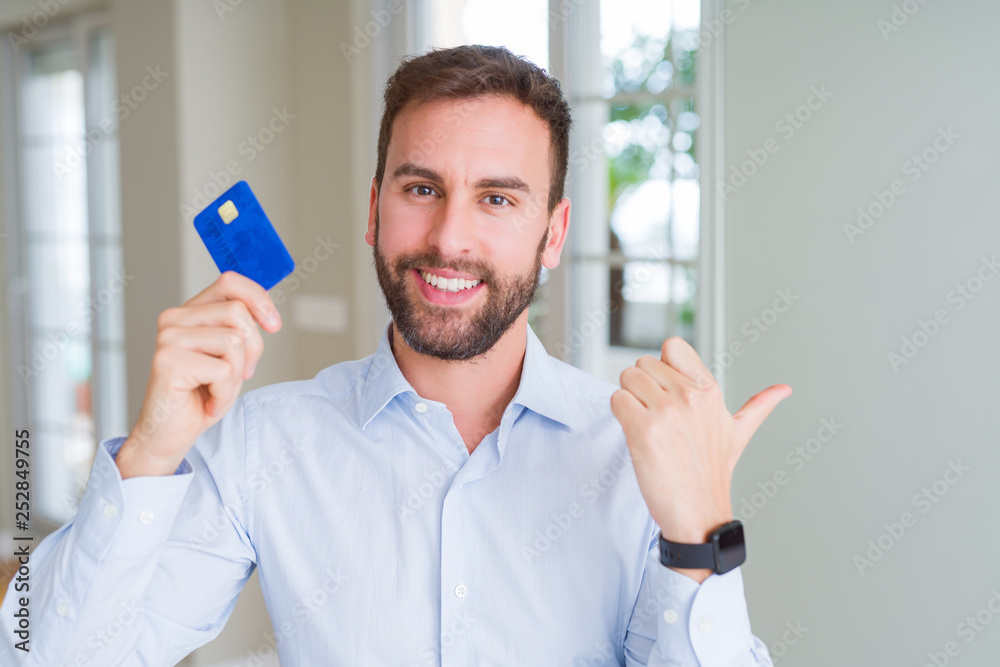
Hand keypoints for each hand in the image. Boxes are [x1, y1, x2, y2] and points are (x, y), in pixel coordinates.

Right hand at [116, 271, 281, 477]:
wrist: (169, 434)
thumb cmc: (200, 395)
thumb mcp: (229, 356)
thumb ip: (240, 329)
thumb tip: (265, 311)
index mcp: (190, 313)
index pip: (229, 281)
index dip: (258, 298)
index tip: (273, 324)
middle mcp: (174, 319)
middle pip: (238, 313)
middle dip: (253, 348)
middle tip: (240, 374)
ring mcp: (169, 339)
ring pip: (233, 341)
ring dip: (236, 375)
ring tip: (217, 389)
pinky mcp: (168, 362)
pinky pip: (222, 371)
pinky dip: (224, 394)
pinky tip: (208, 401)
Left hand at [610, 337, 791, 581]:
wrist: (698, 514)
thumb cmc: (712, 475)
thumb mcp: (739, 433)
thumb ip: (759, 405)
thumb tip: (784, 390)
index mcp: (710, 391)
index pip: (673, 346)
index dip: (662, 365)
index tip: (666, 390)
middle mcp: (689, 396)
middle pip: (643, 363)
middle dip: (641, 386)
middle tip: (653, 415)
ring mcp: (666, 412)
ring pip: (627, 378)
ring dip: (628, 400)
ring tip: (645, 425)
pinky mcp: (643, 429)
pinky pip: (616, 400)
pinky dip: (619, 415)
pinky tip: (635, 435)